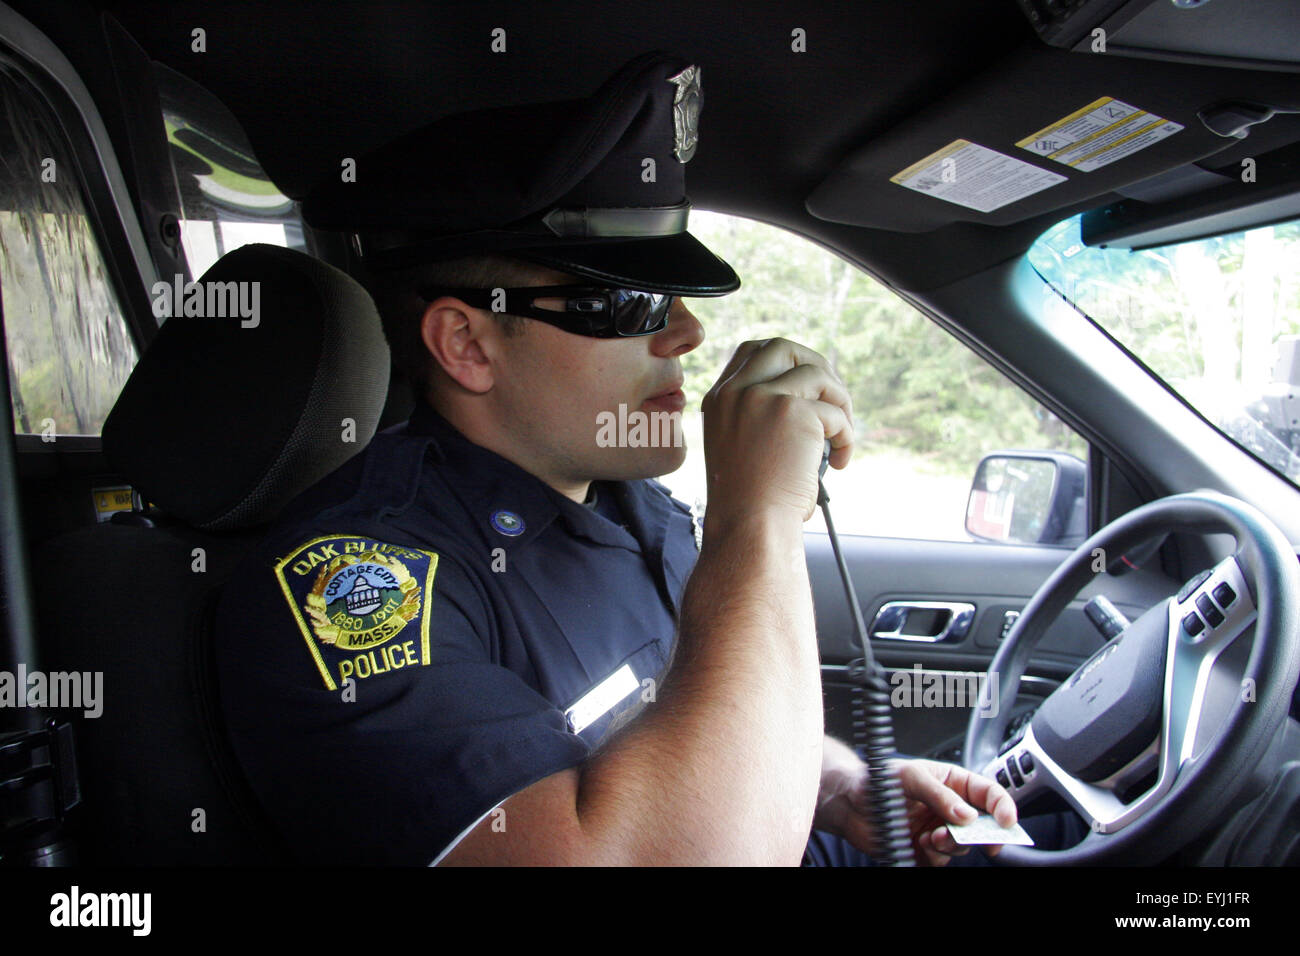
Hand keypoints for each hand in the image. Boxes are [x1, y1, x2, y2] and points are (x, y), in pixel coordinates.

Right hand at [701, 338, 852, 527]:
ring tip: (840, 436)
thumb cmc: (749, 502)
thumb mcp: (739, 445)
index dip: (785, 362)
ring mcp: (762, 397)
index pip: (752, 353)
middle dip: (815, 365)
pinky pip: (835, 411)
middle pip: (783, 348)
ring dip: (840, 402)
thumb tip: (809, 390)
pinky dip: (846, 435)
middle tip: (832, 398)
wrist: (750, 527)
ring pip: (817, 374)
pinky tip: (840, 461)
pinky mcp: (792, 411)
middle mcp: (736, 392)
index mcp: (719, 399)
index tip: (805, 386)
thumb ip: (757, 413)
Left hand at [814, 741, 1016, 865]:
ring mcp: (940, 830)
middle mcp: (951, 809)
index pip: (989, 794)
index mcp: (954, 783)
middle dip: (977, 834)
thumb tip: (966, 816)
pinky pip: (942, 861)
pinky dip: (933, 856)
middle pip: (982, 826)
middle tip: (963, 835)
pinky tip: (917, 843)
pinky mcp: (926, 850)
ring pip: (963, 847)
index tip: (1006, 822)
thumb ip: (939, 794)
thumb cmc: (878, 780)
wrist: (850, 804)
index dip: (1003, 807)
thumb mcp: (910, 776)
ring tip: (930, 836)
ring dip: (951, 845)